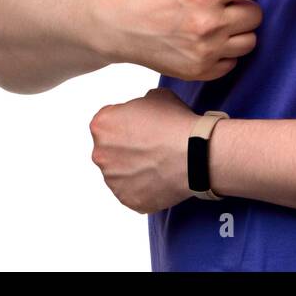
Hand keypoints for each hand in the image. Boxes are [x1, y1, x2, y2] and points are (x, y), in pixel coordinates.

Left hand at [89, 87, 201, 213]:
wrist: (195, 153)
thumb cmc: (175, 123)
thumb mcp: (155, 96)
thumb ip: (139, 104)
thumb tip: (142, 114)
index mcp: (101, 125)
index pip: (107, 123)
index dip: (126, 123)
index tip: (141, 128)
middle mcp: (100, 154)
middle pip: (110, 150)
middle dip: (126, 149)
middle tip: (150, 148)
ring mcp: (113, 180)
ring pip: (120, 174)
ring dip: (134, 170)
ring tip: (158, 164)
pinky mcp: (127, 199)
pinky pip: (133, 193)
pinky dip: (144, 188)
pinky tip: (160, 178)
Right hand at [97, 0, 295, 80]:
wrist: (117, 26)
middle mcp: (208, 22)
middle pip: (256, 16)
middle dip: (244, 9)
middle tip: (218, 6)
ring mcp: (205, 50)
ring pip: (250, 41)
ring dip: (238, 32)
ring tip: (209, 25)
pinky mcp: (201, 72)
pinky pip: (234, 62)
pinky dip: (225, 52)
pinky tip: (201, 43)